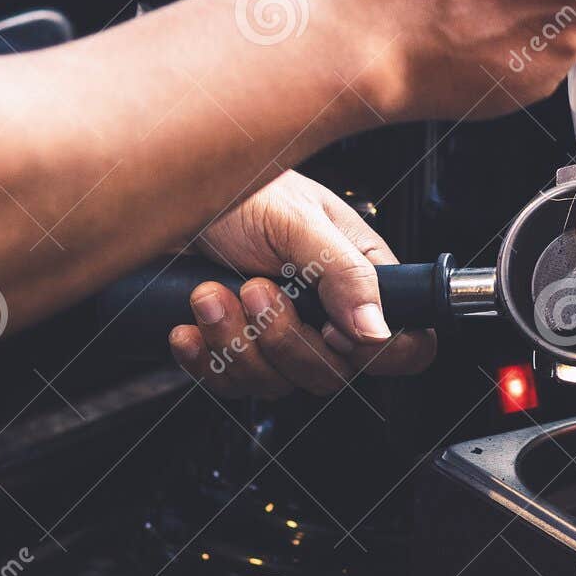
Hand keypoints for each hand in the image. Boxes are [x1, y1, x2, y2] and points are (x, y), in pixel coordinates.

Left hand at [168, 171, 436, 397]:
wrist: (170, 196)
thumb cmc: (241, 190)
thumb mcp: (298, 221)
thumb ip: (344, 273)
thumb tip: (377, 326)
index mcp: (362, 280)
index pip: (405, 346)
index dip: (374, 355)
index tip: (331, 330)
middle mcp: (327, 315)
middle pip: (330, 375)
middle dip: (282, 340)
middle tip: (255, 288)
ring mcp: (281, 337)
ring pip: (277, 384)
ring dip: (235, 342)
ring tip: (211, 293)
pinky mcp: (238, 350)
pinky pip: (230, 384)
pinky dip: (205, 357)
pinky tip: (191, 323)